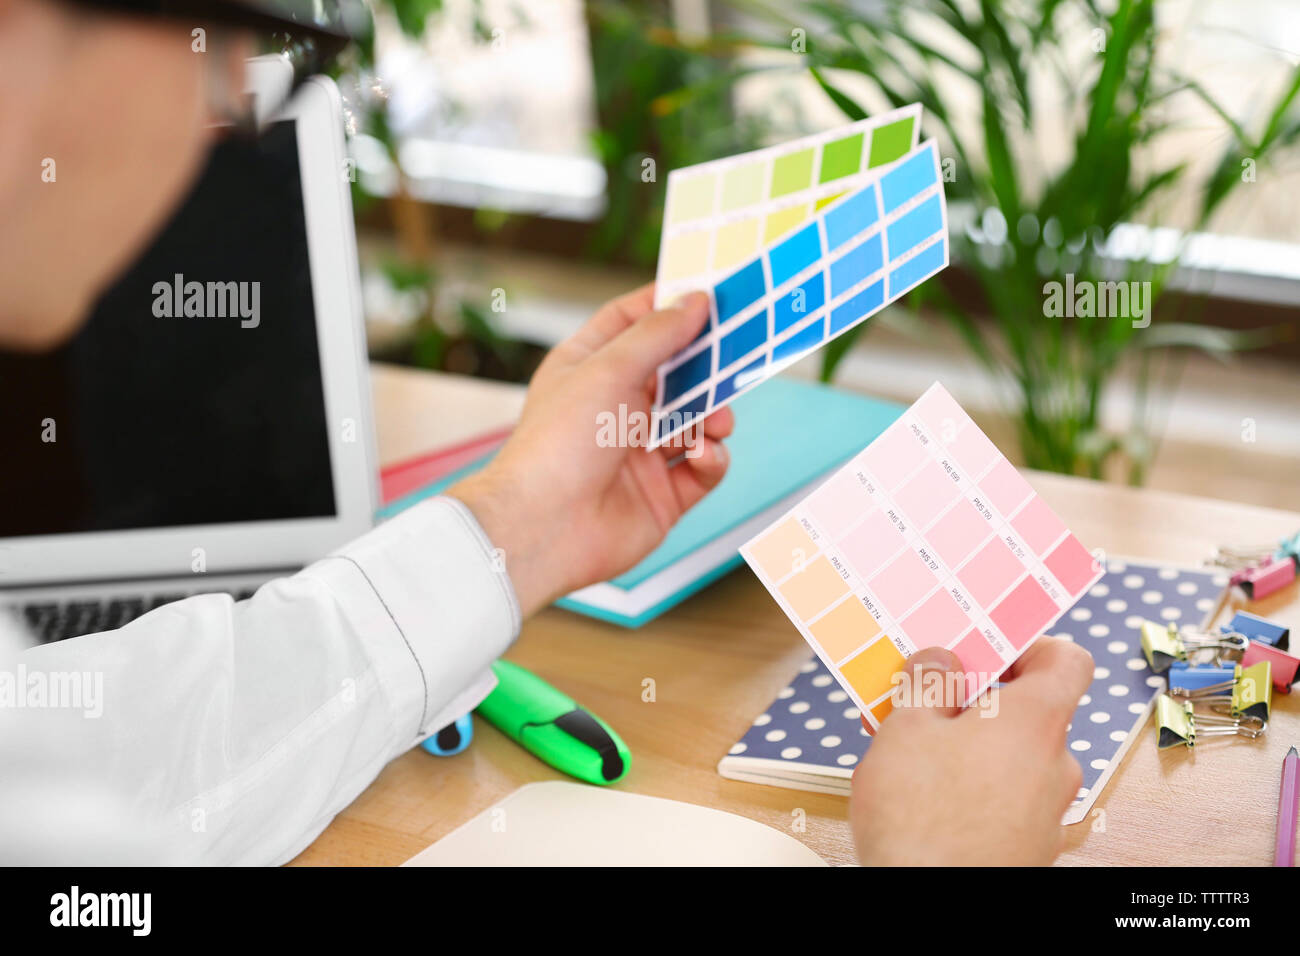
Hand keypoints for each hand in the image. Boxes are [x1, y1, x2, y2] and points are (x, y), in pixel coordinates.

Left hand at [450, 285, 733, 616]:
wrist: (544, 528)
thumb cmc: (559, 443)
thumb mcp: (610, 370)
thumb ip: (658, 334)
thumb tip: (695, 300)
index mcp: (589, 369)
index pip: (630, 322)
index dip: (666, 304)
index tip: (707, 291)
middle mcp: (614, 408)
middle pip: (674, 374)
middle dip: (706, 367)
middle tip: (736, 355)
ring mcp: (638, 453)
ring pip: (695, 422)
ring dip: (714, 416)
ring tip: (715, 421)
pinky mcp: (661, 496)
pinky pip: (702, 469)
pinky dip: (712, 458)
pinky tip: (704, 455)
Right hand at [849, 637, 1093, 865]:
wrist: (926, 905)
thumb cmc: (920, 818)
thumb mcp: (905, 728)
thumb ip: (928, 682)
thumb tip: (941, 660)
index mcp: (1034, 721)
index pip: (1066, 661)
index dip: (1029, 648)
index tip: (987, 652)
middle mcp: (1056, 764)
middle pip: (1029, 713)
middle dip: (977, 704)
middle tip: (925, 705)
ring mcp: (1048, 812)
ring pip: (1014, 760)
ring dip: (972, 749)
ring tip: (915, 758)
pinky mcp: (1031, 848)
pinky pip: (1009, 800)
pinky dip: (977, 790)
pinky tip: (930, 802)